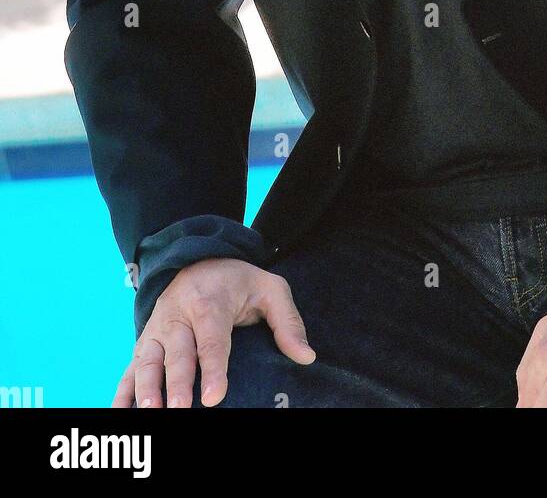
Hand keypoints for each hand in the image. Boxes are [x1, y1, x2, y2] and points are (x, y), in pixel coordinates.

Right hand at [112, 258, 315, 408]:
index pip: (213, 339)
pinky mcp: (145, 340)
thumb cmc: (237, 280)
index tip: (214, 396)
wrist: (197, 257)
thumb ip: (288, 322)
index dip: (213, 368)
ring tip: (149, 412)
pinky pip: (131, 366)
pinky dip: (122, 389)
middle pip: (178, 352)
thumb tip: (306, 357)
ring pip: (148, 358)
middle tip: (181, 410)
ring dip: (146, 386)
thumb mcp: (270, 288)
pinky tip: (117, 412)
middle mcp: (179, 315)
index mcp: (210, 302)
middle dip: (178, 383)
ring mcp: (158, 328)